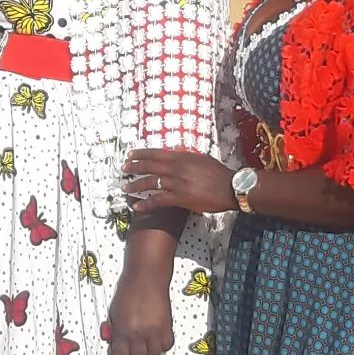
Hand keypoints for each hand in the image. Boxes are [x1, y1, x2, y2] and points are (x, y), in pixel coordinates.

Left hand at [107, 275, 173, 354]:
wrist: (146, 277)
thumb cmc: (129, 289)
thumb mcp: (114, 311)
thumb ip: (113, 329)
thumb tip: (112, 341)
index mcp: (122, 329)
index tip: (119, 351)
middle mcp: (138, 333)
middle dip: (134, 354)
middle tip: (132, 345)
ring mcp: (154, 331)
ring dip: (148, 350)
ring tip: (145, 339)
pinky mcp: (167, 327)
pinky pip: (166, 346)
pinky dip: (161, 344)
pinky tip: (156, 336)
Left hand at [122, 149, 237, 214]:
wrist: (230, 187)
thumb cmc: (218, 172)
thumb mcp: (201, 158)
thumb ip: (186, 154)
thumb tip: (176, 149)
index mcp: (180, 157)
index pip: (154, 153)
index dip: (140, 154)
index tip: (130, 155)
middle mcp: (175, 168)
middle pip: (149, 166)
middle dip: (133, 167)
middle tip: (123, 169)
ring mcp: (176, 183)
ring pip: (150, 183)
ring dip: (135, 185)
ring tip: (125, 187)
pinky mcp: (179, 198)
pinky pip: (158, 200)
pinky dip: (146, 203)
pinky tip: (137, 205)